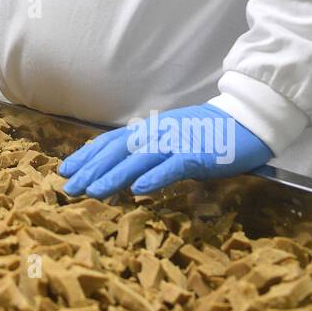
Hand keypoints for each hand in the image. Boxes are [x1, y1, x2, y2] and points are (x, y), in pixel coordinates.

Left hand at [58, 103, 271, 197]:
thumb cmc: (207, 133)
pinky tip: (140, 190)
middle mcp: (157, 133)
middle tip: (69, 188)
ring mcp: (178, 142)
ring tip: (93, 191)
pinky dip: (156, 177)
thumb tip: (124, 170)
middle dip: (92, 169)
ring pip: (140, 159)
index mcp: (149, 130)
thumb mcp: (171, 139)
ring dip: (114, 176)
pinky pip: (174, 166)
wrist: (246, 119)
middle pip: (118, 151)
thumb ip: (148, 151)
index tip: (65, 170)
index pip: (110, 142)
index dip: (87, 156)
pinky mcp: (199, 154)